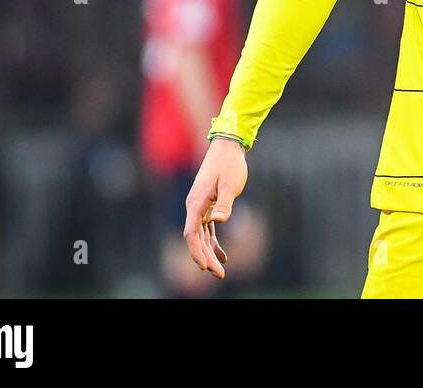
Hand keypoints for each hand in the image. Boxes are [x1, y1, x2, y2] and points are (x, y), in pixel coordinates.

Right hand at [183, 136, 248, 278]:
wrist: (228, 147)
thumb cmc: (230, 164)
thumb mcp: (231, 184)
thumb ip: (225, 203)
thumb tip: (219, 220)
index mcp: (197, 203)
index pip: (191, 233)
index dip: (196, 251)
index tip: (205, 266)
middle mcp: (194, 207)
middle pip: (196, 239)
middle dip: (205, 258)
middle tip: (220, 275)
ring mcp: (200, 207)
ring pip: (201, 236)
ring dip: (209, 253)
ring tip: (221, 271)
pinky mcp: (207, 206)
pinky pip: (207, 229)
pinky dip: (213, 242)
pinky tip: (223, 255)